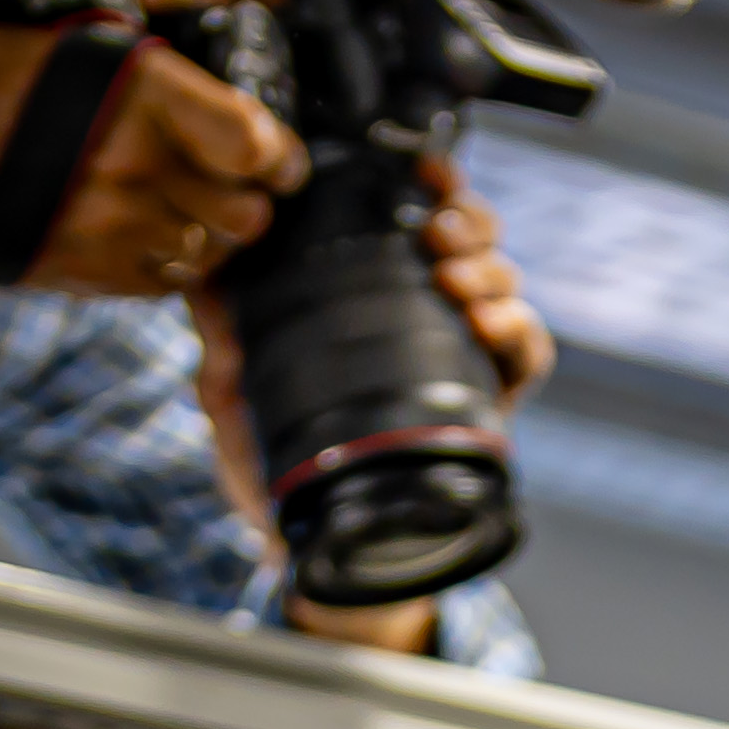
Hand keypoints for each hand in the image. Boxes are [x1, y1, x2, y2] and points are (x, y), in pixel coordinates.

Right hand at [0, 0, 305, 291]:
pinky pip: (175, 281)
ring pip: (216, 252)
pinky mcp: (101, 278)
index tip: (279, 153)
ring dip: (215, 232)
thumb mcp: (63, 21)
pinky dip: (178, 260)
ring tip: (190, 203)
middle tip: (235, 180)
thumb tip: (214, 2)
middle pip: (249, 212)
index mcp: (138, 93)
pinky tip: (154, 229)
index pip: (254, 143)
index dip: (280, 153)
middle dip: (251, 197)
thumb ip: (147, 4)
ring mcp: (121, 231)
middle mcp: (138, 167)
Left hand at [192, 162, 551, 657]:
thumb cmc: (283, 477)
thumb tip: (199, 281)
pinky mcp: (496, 404)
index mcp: (373, 300)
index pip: (408, 221)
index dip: (426, 184)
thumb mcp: (233, 402)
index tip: (419, 168)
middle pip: (469, 239)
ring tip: (455, 277)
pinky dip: (517, 328)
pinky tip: (488, 322)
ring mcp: (466, 358)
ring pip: (502, 282)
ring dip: (488, 267)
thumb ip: (219, 343)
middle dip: (465, 219)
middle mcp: (427, 318)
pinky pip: (529, 351)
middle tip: (439, 228)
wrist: (329, 560)